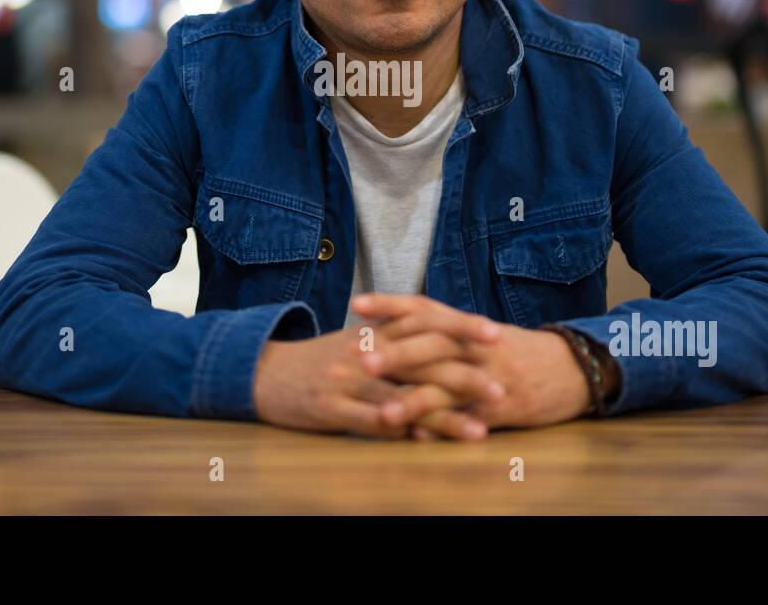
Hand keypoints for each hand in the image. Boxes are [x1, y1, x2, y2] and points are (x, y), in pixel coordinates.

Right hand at [252, 314, 503, 438]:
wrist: (266, 372)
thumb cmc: (321, 360)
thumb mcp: (357, 340)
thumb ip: (395, 339)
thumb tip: (443, 344)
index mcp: (375, 330)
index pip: (425, 322)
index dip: (461, 326)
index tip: (496, 333)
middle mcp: (365, 350)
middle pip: (422, 360)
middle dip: (465, 376)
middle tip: (501, 388)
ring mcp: (348, 379)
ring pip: (403, 397)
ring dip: (444, 416)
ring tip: (478, 430)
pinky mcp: (331, 407)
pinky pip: (372, 423)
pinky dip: (402, 434)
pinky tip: (428, 446)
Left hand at [352, 295, 592, 434]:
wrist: (574, 369)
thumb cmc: (518, 352)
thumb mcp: (482, 335)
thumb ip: (443, 333)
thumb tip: (395, 330)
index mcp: (468, 326)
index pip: (425, 307)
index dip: (390, 304)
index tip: (356, 303)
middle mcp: (478, 346)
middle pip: (433, 344)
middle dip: (395, 352)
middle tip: (358, 359)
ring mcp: (492, 377)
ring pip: (449, 385)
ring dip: (415, 399)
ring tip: (383, 413)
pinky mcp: (505, 408)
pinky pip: (472, 418)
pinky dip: (445, 429)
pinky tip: (419, 438)